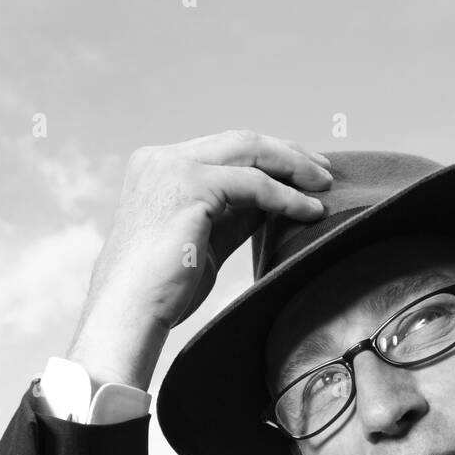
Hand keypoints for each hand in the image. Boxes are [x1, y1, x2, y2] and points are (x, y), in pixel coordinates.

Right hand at [67, 129, 331, 389]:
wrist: (129, 313)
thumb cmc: (161, 291)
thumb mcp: (204, 240)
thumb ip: (232, 215)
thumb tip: (273, 203)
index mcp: (159, 167)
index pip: (225, 150)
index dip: (268, 157)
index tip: (302, 174)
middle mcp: (162, 158)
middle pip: (240, 141)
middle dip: (287, 154)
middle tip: (324, 172)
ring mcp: (173, 166)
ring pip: (250, 151)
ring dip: (293, 167)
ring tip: (325, 186)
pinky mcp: (189, 185)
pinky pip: (253, 184)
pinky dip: (285, 197)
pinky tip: (310, 211)